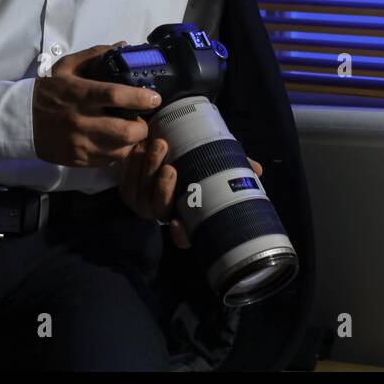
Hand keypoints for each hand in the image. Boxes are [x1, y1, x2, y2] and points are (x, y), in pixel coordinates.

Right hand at [31, 42, 161, 167]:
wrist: (20, 120)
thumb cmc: (48, 91)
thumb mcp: (67, 67)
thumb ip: (95, 55)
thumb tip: (123, 45)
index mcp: (79, 94)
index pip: (116, 96)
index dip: (140, 98)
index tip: (154, 98)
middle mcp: (81, 121)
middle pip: (125, 130)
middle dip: (142, 126)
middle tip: (142, 119)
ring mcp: (80, 144)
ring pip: (120, 150)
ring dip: (132, 142)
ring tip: (130, 132)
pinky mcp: (78, 160)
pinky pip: (108, 162)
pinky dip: (118, 153)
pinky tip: (116, 143)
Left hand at [120, 134, 262, 249]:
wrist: (163, 146)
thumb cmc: (193, 160)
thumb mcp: (214, 162)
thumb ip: (234, 166)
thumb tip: (257, 169)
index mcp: (186, 216)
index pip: (184, 237)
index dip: (180, 235)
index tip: (178, 222)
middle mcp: (164, 214)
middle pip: (159, 209)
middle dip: (163, 189)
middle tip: (171, 167)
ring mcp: (144, 203)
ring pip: (141, 194)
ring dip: (147, 170)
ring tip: (158, 146)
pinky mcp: (128, 190)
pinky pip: (126, 181)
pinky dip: (132, 164)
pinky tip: (139, 147)